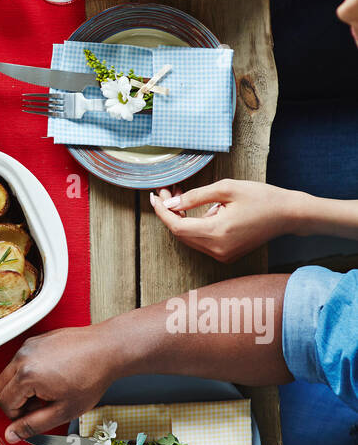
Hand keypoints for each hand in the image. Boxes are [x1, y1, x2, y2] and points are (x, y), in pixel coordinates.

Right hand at [0, 326, 118, 440]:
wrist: (106, 350)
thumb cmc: (91, 377)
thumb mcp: (63, 411)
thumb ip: (33, 425)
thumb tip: (12, 435)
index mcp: (26, 375)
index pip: (4, 403)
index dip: (17, 417)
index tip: (33, 417)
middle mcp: (22, 357)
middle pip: (0, 387)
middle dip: (15, 402)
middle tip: (38, 407)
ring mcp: (28, 346)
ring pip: (9, 374)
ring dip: (21, 388)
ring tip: (47, 392)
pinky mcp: (35, 341)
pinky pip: (21, 361)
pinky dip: (28, 373)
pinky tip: (50, 378)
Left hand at [150, 181, 303, 261]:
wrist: (288, 215)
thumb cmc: (261, 198)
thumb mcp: (226, 188)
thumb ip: (196, 196)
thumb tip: (172, 202)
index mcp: (217, 233)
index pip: (177, 226)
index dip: (162, 211)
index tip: (155, 196)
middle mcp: (217, 250)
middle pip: (181, 234)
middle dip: (170, 212)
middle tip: (168, 191)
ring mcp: (223, 255)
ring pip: (190, 238)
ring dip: (180, 218)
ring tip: (180, 195)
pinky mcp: (227, 254)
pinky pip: (202, 241)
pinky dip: (194, 226)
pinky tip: (196, 208)